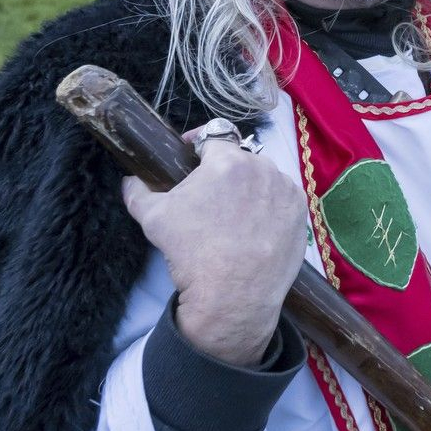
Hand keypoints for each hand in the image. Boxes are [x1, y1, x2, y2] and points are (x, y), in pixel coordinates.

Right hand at [123, 128, 307, 365]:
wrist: (233, 294)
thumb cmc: (191, 251)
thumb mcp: (154, 219)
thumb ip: (138, 192)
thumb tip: (129, 180)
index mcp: (228, 160)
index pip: (214, 135)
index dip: (198, 143)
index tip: (190, 153)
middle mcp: (263, 167)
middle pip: (240, 159)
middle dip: (223, 171)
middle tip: (209, 196)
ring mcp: (285, 190)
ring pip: (263, 178)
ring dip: (249, 187)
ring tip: (232, 215)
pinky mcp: (300, 212)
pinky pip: (281, 199)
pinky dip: (269, 207)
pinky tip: (255, 227)